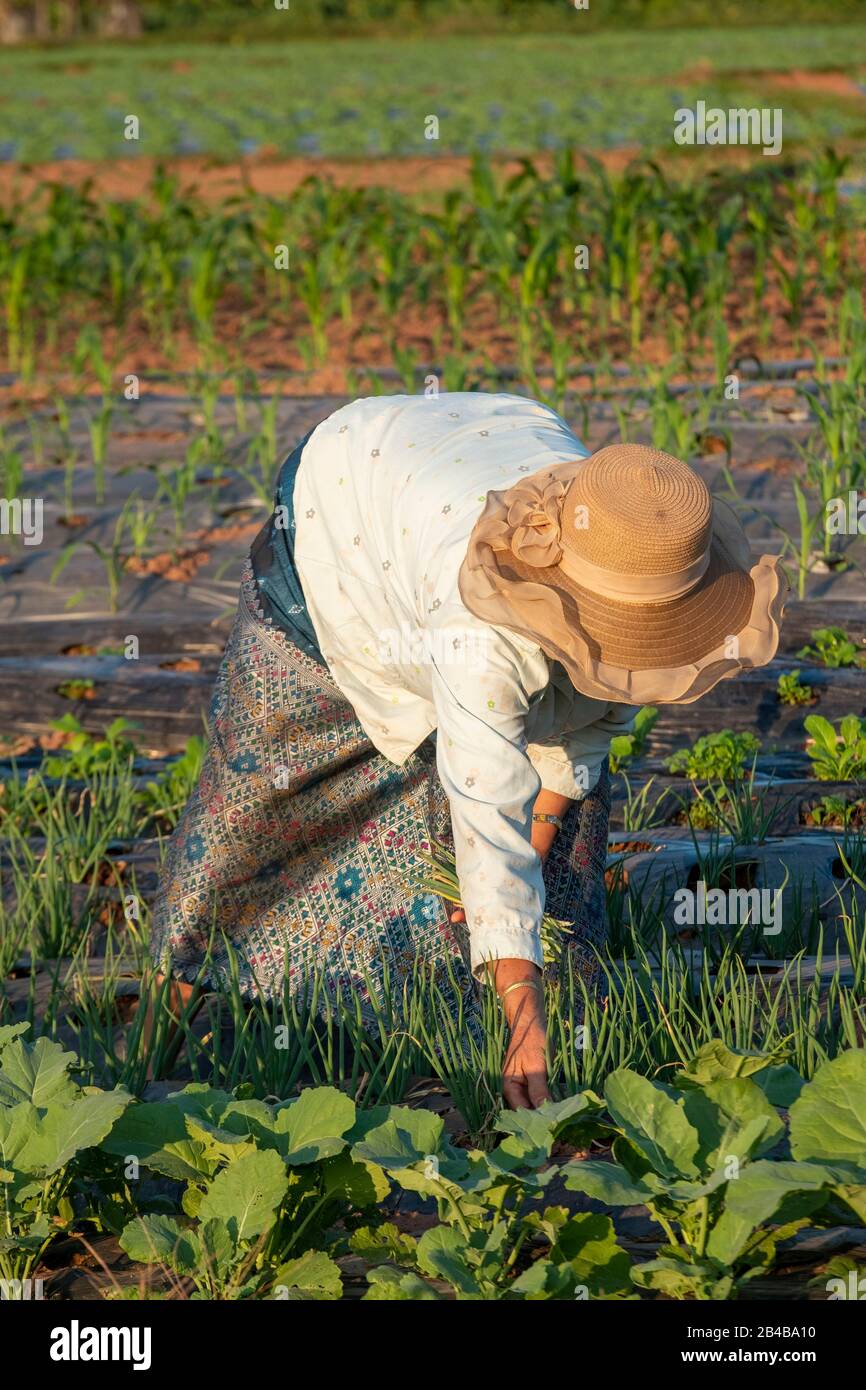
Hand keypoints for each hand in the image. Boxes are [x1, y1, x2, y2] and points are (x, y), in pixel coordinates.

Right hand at [494, 960, 549, 1109]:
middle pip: (527, 1110)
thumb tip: (545, 1113)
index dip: (535, 1120)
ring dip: (546, 1109)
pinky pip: (538, 1096)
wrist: (531, 1021)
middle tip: (560, 1123)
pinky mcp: (532, 1082)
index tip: (552, 1126)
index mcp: (508, 1087)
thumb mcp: (536, 1066)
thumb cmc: (532, 1041)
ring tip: (562, 1117)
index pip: (521, 1111)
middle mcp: (513, 1090)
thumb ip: (539, 1090)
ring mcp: (522, 1086)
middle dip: (541, 1117)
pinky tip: (560, 1104)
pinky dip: (547, 1100)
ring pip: (534, 1104)